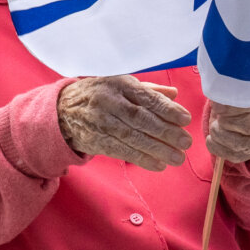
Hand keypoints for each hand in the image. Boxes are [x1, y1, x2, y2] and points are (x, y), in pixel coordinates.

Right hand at [57, 76, 191, 171]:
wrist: (63, 110)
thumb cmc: (100, 94)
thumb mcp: (121, 85)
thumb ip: (149, 90)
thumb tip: (174, 94)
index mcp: (119, 84)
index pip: (146, 98)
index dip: (167, 109)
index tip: (185, 119)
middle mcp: (110, 103)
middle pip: (141, 119)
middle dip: (166, 132)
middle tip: (186, 142)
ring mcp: (102, 123)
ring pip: (133, 138)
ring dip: (158, 149)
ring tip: (177, 158)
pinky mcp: (97, 141)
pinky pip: (122, 151)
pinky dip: (141, 159)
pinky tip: (158, 164)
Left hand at [206, 91, 249, 162]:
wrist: (238, 112)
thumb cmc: (233, 97)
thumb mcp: (232, 86)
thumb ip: (228, 86)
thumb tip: (216, 87)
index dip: (232, 107)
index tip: (216, 106)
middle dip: (228, 124)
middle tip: (217, 119)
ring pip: (242, 144)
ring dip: (221, 137)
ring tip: (213, 128)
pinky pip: (236, 156)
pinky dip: (218, 149)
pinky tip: (211, 140)